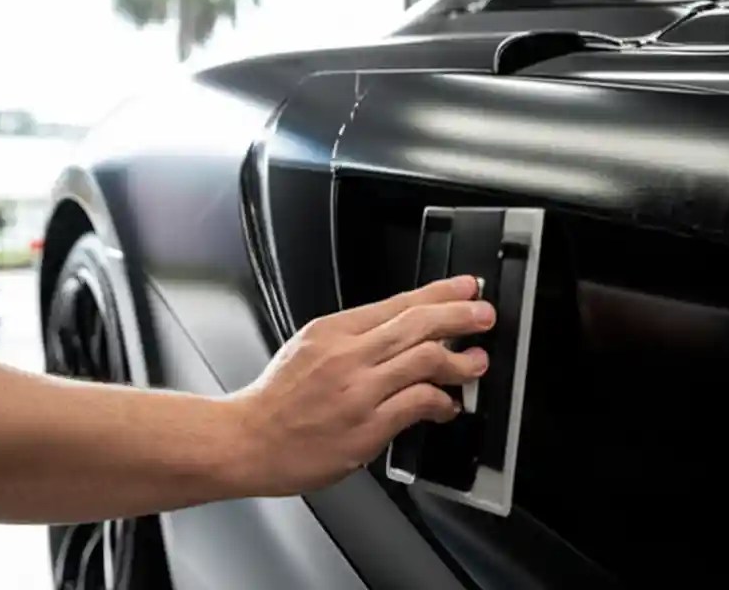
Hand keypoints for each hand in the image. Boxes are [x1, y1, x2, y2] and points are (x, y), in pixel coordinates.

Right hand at [225, 275, 493, 496]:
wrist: (245, 441)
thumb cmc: (275, 402)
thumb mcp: (308, 348)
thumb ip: (353, 337)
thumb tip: (402, 330)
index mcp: (334, 330)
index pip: (398, 302)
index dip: (440, 292)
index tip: (465, 288)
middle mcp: (348, 355)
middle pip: (418, 324)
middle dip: (460, 315)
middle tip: (484, 315)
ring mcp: (358, 391)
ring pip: (424, 360)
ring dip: (460, 361)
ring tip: (476, 362)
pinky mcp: (366, 427)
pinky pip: (417, 404)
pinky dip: (441, 402)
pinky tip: (448, 405)